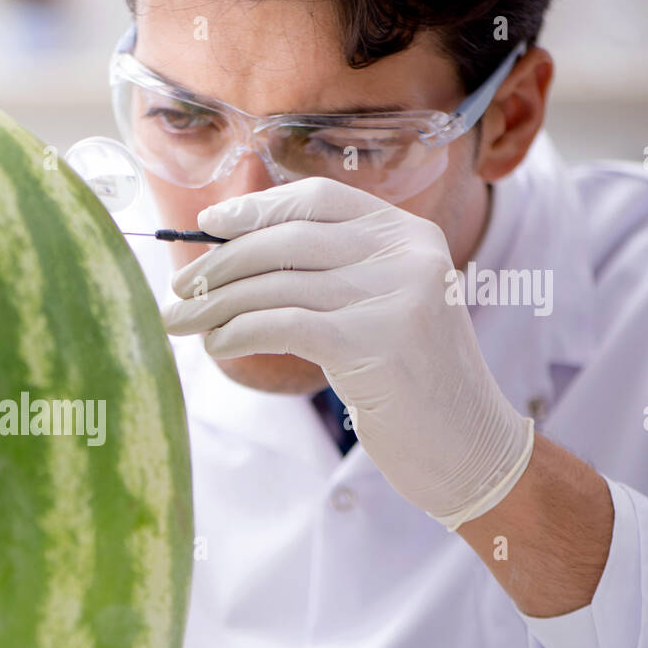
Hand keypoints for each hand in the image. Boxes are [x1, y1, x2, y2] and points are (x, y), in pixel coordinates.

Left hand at [164, 177, 533, 530]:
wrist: (470, 447)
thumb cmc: (411, 382)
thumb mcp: (383, 309)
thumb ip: (332, 275)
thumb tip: (231, 258)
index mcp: (408, 235)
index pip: (317, 200)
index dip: (256, 208)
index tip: (207, 224)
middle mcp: (406, 255)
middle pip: (286, 240)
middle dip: (220, 264)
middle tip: (178, 289)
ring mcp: (395, 296)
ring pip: (275, 285)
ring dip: (215, 304)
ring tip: (180, 322)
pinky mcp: (375, 343)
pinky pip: (281, 324)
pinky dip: (237, 331)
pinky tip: (216, 346)